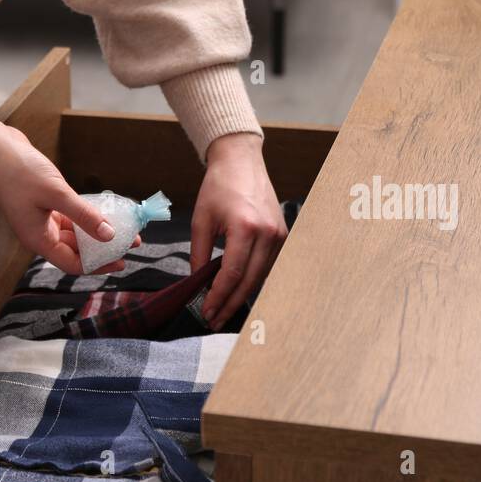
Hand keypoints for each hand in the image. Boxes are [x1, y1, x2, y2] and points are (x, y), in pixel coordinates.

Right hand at [0, 116, 138, 274]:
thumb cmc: (21, 172)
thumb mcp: (57, 194)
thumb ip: (84, 216)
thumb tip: (109, 235)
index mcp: (38, 239)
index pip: (73, 264)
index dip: (98, 266)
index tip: (122, 262)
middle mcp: (40, 233)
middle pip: (75, 250)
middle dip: (102, 247)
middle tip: (130, 241)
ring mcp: (41, 218)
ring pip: (74, 233)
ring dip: (96, 230)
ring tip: (122, 226)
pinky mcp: (44, 203)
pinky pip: (69, 217)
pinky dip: (85, 216)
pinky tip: (102, 211)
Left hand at [191, 132, 286, 329]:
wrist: (241, 161)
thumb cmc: (218, 186)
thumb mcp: (201, 220)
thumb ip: (199, 254)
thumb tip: (197, 283)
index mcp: (245, 227)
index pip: (232, 274)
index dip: (218, 297)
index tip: (205, 311)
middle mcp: (267, 233)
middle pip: (249, 281)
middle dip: (230, 304)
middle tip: (213, 320)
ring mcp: (279, 234)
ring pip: (261, 277)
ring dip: (242, 295)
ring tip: (223, 309)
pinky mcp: (283, 234)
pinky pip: (268, 265)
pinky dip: (253, 279)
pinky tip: (238, 290)